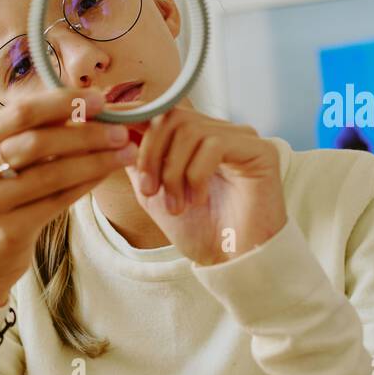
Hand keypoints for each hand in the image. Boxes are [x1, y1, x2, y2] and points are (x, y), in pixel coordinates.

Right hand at [0, 87, 136, 305]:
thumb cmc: (1, 198)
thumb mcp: (4, 161)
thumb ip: (36, 131)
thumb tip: (89, 101)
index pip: (21, 112)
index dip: (64, 102)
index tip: (100, 99)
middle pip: (36, 142)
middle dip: (85, 133)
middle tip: (121, 130)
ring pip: (51, 174)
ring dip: (94, 160)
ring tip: (125, 153)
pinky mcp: (6, 232)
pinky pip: (56, 202)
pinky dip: (85, 185)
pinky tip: (105, 175)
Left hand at [125, 106, 287, 265]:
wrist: (232, 261)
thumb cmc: (199, 231)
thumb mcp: (154, 195)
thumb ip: (138, 164)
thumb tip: (116, 135)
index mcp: (196, 139)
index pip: (162, 112)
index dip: (135, 124)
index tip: (113, 147)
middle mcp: (219, 132)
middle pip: (172, 116)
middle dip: (151, 154)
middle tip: (148, 190)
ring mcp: (241, 138)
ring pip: (190, 131)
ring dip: (174, 172)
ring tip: (176, 205)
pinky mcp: (259, 150)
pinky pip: (215, 145)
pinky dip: (197, 175)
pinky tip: (199, 200)